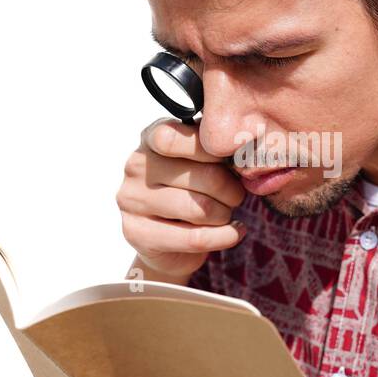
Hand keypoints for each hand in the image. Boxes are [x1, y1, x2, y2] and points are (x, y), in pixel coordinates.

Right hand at [117, 118, 247, 282]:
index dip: (215, 151)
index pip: (180, 138)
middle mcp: (135, 166)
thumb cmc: (192, 189)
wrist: (170, 239)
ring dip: (225, 214)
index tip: (233, 163)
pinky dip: (225, 237)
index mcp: (152, 137)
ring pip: (200, 209)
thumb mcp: (203, 160)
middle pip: (205, 177)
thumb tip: (246, 146)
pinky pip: (195, 238)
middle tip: (236, 196)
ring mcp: (132, 201)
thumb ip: (216, 149)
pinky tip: (233, 232)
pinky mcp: (138, 234)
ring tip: (226, 214)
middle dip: (232, 190)